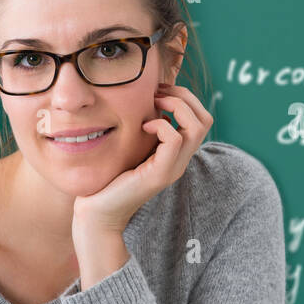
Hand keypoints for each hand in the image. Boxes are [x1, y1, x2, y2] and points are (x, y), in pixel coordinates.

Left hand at [71, 82, 212, 234]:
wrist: (98, 212)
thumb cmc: (108, 178)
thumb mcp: (131, 147)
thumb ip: (143, 130)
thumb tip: (145, 101)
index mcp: (177, 153)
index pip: (201, 118)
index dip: (185, 97)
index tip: (158, 92)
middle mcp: (181, 160)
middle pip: (205, 119)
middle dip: (184, 96)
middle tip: (157, 93)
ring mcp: (173, 168)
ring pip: (197, 126)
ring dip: (177, 105)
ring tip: (154, 103)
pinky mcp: (160, 174)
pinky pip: (174, 139)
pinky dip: (161, 125)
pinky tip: (143, 127)